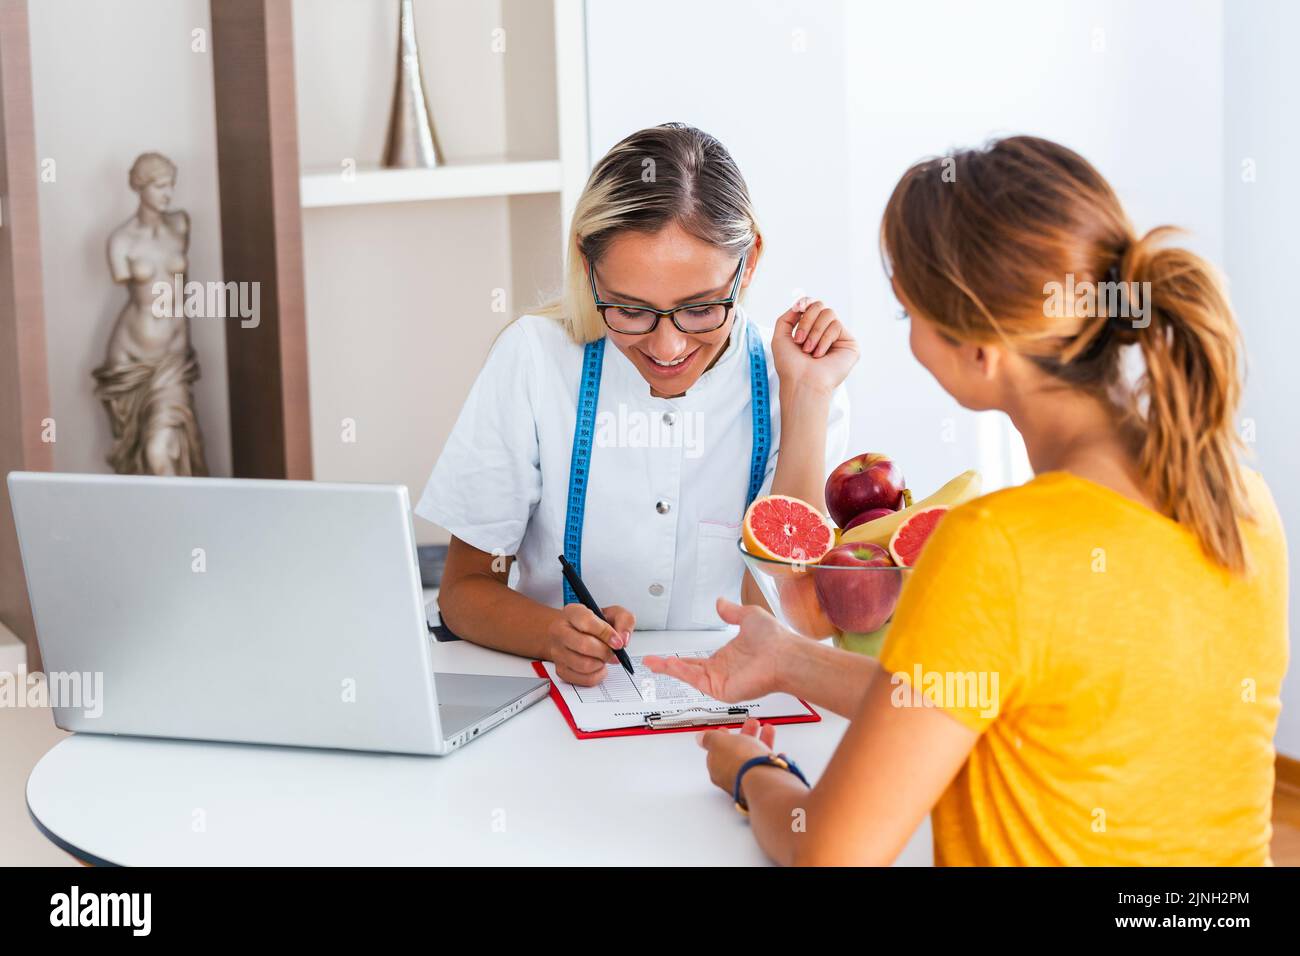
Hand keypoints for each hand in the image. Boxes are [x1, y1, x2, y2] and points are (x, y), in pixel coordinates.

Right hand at [546, 604, 633, 686]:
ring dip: (601, 664)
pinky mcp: (560, 669)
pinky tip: (598, 667)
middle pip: (584, 645)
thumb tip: (624, 639)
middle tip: (614, 652)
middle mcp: (560, 631)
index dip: (606, 633)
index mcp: (573, 612)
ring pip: (584, 665)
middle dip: (605, 652)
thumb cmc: (593, 624)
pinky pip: (582, 679)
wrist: (572, 632)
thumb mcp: (612, 614)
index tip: (618, 642)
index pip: (586, 621)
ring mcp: (558, 651)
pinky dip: (596, 676)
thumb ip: (624, 620)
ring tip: (604, 658)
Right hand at [643, 597, 791, 701]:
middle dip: (668, 667)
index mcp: (727, 657)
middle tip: (650, 663)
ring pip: (689, 675)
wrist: (785, 655)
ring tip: (652, 662)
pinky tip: (670, 664)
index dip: (680, 659)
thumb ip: (732, 612)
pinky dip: (682, 672)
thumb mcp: (748, 616)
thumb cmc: (774, 639)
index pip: (698, 659)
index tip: (665, 657)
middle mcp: (723, 670)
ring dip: (670, 669)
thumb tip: (720, 602)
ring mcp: (721, 681)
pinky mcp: (722, 690)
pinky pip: (697, 680)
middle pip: (688, 670)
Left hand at [698, 718, 777, 793]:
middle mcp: (731, 777)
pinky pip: (769, 769)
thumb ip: (710, 738)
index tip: (728, 731)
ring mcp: (748, 781)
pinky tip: (777, 755)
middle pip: (737, 754)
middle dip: (745, 736)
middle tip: (752, 726)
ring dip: (761, 742)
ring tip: (768, 731)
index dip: (723, 738)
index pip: (717, 751)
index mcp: (716, 767)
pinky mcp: (765, 784)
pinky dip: (772, 760)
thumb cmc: (741, 761)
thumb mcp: (720, 741)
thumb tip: (700, 738)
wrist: (764, 778)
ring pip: (754, 759)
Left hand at [770, 297, 858, 396]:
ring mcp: (839, 337)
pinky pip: (836, 326)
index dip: (806, 302)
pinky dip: (824, 339)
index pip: (812, 306)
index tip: (798, 307)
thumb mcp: (780, 336)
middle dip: (806, 321)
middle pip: (820, 305)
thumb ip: (787, 317)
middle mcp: (825, 332)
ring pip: (829, 313)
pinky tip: (819, 355)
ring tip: (808, 351)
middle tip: (799, 341)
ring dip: (814, 332)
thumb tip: (801, 303)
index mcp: (811, 330)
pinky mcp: (850, 344)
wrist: (801, 382)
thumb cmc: (790, 365)